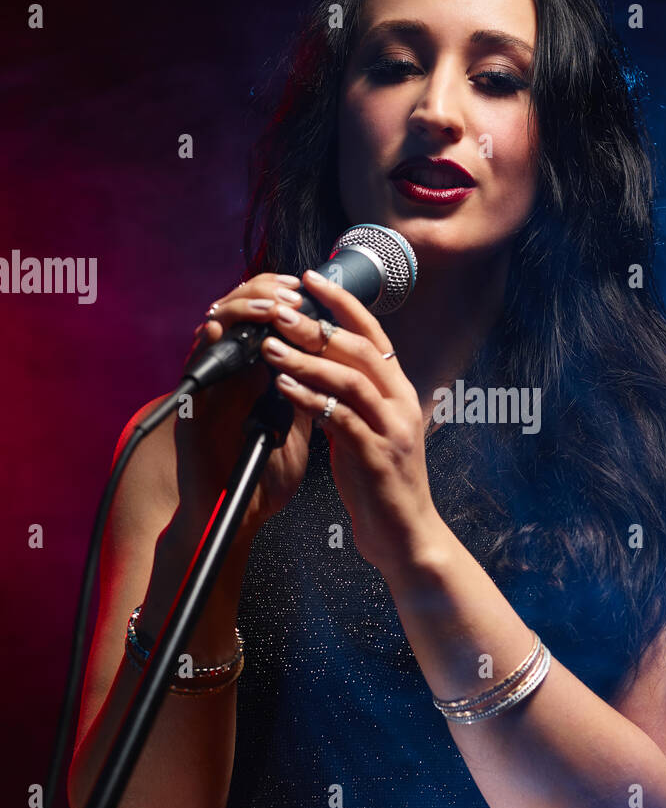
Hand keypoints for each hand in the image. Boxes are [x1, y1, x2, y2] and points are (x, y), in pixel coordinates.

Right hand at [175, 273, 316, 540]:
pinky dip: (204, 342)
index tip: (313, 288)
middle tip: (294, 290)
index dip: (286, 297)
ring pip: (215, 324)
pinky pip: (192, 362)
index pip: (268, 320)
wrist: (231, 519)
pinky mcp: (190, 404)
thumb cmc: (259, 482)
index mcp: (258, 378)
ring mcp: (211, 386)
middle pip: (241, 309)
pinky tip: (216, 328)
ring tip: (270, 306)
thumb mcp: (293, 435)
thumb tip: (333, 370)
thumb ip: (306, 402)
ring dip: (241, 308)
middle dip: (266, 291)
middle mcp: (232, 374)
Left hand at [259, 268, 444, 576]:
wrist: (406, 536)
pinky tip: (281, 388)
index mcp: (400, 392)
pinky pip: (340, 417)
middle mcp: (401, 402)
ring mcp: (392, 428)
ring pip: (349, 378)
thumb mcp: (366, 431)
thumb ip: (347, 399)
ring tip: (270, 348)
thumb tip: (312, 367)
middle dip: (315, 324)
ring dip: (307, 359)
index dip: (342, 302)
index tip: (310, 278)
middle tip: (278, 310)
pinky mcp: (378, 456)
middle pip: (359, 348)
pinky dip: (309, 399)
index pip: (373, 333)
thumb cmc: (381, 485)